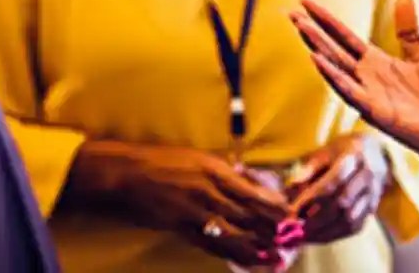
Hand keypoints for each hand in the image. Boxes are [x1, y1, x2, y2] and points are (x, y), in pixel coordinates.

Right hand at [72, 142, 290, 266]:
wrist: (125, 174)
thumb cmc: (160, 161)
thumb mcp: (196, 157)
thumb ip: (223, 169)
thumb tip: (246, 176)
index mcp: (215, 170)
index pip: (252, 191)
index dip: (274, 205)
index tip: (292, 214)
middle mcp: (209, 190)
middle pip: (249, 213)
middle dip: (273, 228)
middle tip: (293, 238)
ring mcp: (195, 211)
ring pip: (235, 232)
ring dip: (258, 246)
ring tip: (277, 256)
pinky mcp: (181, 228)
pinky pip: (212, 245)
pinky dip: (232, 254)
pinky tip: (246, 261)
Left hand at [286, 133, 389, 243]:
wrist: (372, 152)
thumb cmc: (340, 152)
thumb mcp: (323, 152)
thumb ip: (308, 170)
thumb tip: (290, 189)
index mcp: (353, 156)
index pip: (334, 182)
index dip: (312, 199)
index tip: (293, 211)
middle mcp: (368, 176)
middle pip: (343, 203)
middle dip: (317, 219)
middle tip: (295, 229)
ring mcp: (373, 194)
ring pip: (350, 219)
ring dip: (325, 231)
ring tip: (304, 236)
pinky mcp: (373, 208)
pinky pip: (355, 227)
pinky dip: (335, 234)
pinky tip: (317, 236)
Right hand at [288, 0, 418, 179]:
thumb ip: (407, 30)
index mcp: (375, 61)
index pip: (343, 36)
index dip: (326, 19)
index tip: (305, 1)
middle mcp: (366, 76)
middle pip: (333, 49)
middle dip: (313, 31)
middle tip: (291, 13)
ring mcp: (368, 93)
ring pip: (336, 68)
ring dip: (318, 49)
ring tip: (302, 30)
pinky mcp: (375, 111)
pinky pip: (349, 92)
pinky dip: (334, 77)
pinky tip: (318, 61)